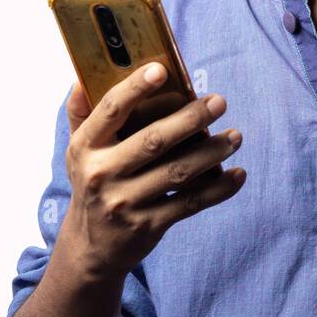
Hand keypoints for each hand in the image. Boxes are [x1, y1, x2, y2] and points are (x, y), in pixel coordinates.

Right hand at [55, 62, 245, 285]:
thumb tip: (83, 74)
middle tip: (219, 101)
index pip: (110, 110)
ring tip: (235, 136)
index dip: (135, 88)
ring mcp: (125, 203)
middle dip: (191, 118)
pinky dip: (218, 189)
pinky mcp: (148, 226)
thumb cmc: (93, 182)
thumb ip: (80, 112)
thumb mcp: (79, 150)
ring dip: (212, 152)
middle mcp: (102, 174)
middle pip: (153, 140)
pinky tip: (238, 174)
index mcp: (85, 147)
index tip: (162, 69)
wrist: (91, 246)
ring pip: (177, 172)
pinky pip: (190, 203)